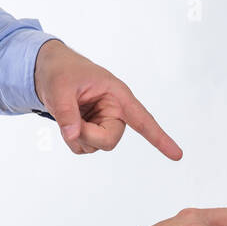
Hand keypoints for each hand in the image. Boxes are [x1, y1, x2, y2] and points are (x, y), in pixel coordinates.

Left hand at [34, 40, 181, 159]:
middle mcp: (115, 112)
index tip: (177, 155)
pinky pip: (84, 147)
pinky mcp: (93, 131)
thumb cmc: (61, 71)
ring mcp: (105, 123)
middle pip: (109, 141)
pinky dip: (72, 139)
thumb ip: (67, 112)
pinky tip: (69, 120)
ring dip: (77, 137)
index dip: (160, 138)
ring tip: (67, 114)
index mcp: (118, 96)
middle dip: (88, 136)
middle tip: (69, 123)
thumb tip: (73, 135)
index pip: (143, 120)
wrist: (49, 70)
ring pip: (95, 146)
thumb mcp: (60, 87)